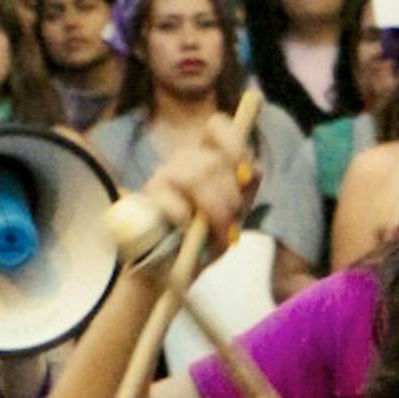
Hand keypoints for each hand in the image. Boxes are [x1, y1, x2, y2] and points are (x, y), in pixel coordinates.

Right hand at [133, 119, 255, 252]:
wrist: (169, 270)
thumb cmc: (204, 240)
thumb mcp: (234, 214)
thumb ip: (244, 190)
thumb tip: (252, 172)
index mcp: (206, 157)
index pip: (218, 127)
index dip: (235, 144)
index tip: (246, 174)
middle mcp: (184, 160)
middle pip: (213, 161)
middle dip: (230, 198)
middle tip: (231, 227)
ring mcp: (162, 176)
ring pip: (195, 176)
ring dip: (213, 210)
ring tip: (217, 234)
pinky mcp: (146, 198)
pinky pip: (173, 202)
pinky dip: (187, 220)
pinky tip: (188, 233)